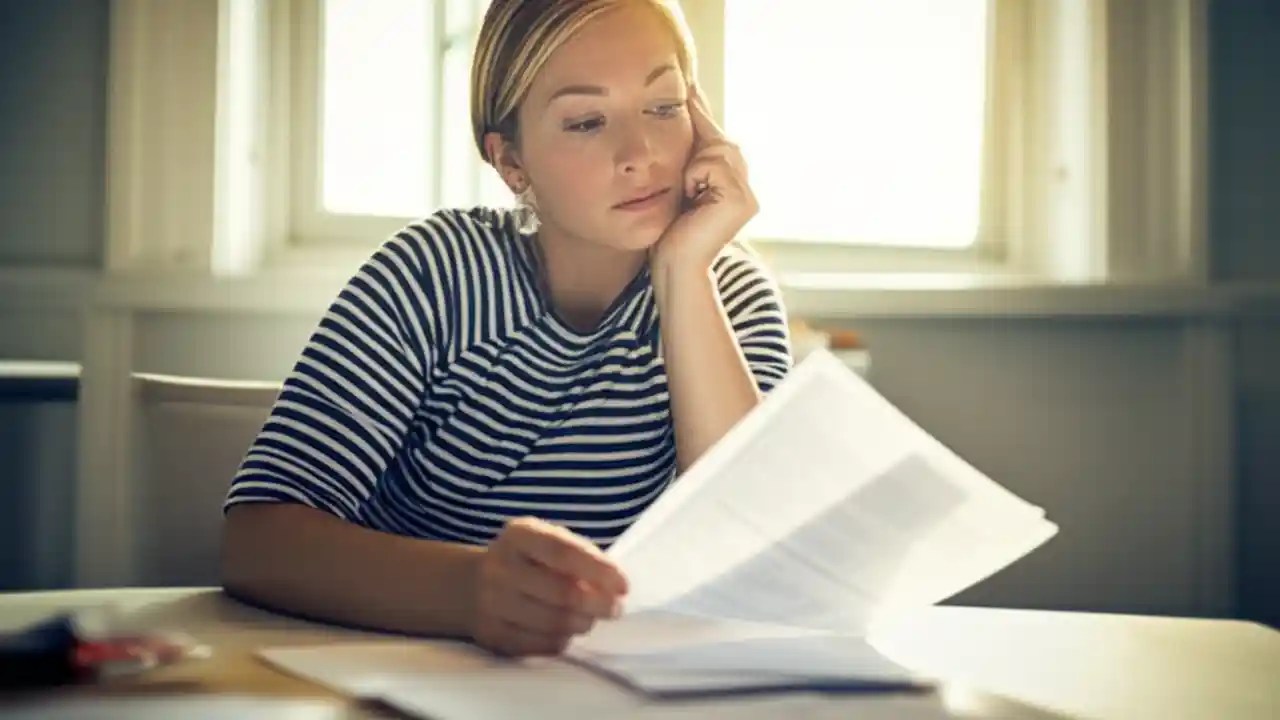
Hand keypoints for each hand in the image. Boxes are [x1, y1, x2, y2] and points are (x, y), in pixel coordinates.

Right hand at [469, 517, 627, 656]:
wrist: (470, 585)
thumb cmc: (526, 560)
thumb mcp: (546, 542)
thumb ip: (578, 556)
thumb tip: (613, 587)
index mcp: (519, 535)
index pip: (563, 552)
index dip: (598, 570)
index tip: (624, 586)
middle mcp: (500, 567)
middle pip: (561, 593)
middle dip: (598, 604)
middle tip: (615, 608)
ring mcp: (492, 604)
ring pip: (553, 623)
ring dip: (582, 623)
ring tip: (589, 618)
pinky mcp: (492, 635)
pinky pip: (540, 644)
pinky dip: (562, 639)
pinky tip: (565, 630)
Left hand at [649, 84, 757, 277]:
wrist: (673, 264)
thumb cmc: (668, 231)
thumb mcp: (677, 184)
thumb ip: (687, 157)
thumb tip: (681, 113)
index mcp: (731, 183)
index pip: (716, 137)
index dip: (701, 111)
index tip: (688, 84)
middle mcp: (744, 185)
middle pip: (718, 138)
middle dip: (696, 135)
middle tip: (681, 148)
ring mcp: (748, 193)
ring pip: (716, 149)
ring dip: (692, 166)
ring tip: (688, 193)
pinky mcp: (743, 200)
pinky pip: (712, 163)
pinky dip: (696, 176)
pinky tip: (694, 198)